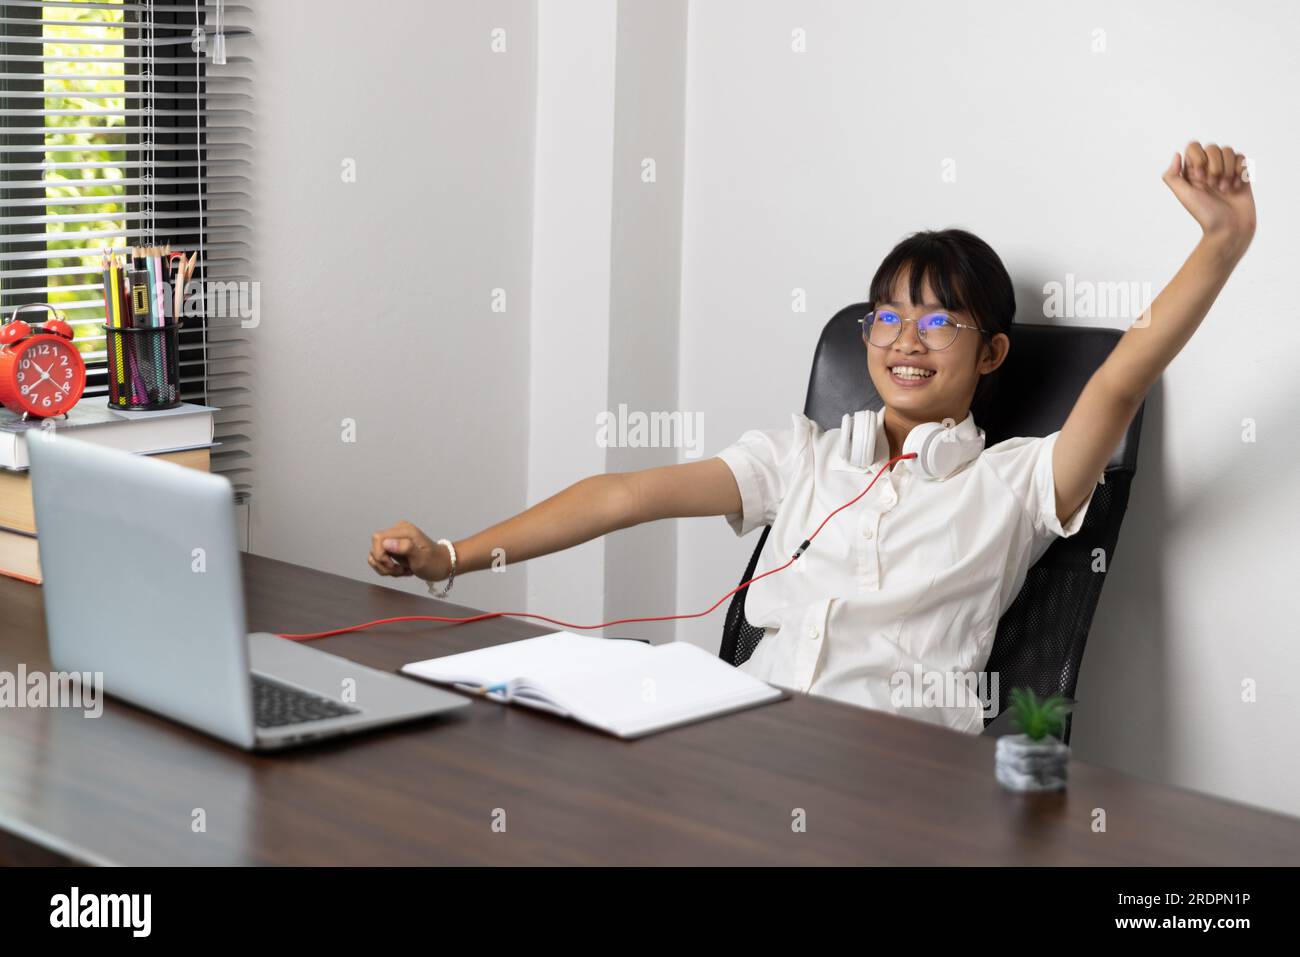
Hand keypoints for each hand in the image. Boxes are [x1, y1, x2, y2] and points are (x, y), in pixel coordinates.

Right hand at [368, 520, 448, 581]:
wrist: (444, 565)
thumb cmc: (436, 562)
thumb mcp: (422, 558)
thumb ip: (405, 548)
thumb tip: (387, 543)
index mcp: (404, 530)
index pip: (377, 538)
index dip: (380, 555)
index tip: (393, 565)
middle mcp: (397, 531)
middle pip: (375, 548)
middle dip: (384, 564)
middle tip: (401, 570)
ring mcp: (395, 540)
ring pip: (376, 556)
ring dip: (387, 569)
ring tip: (403, 571)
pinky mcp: (394, 548)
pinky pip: (381, 560)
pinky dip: (389, 569)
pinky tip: (402, 570)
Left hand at [1162, 141, 1255, 256]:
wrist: (1230, 229)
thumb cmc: (1205, 214)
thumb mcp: (1183, 196)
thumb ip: (1172, 176)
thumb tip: (1176, 154)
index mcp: (1191, 172)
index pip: (1193, 147)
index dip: (1199, 158)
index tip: (1200, 178)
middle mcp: (1207, 169)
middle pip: (1212, 147)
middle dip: (1215, 166)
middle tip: (1213, 187)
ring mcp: (1224, 170)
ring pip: (1228, 151)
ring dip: (1228, 170)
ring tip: (1225, 190)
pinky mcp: (1240, 174)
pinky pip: (1242, 158)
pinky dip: (1240, 171)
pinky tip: (1236, 187)